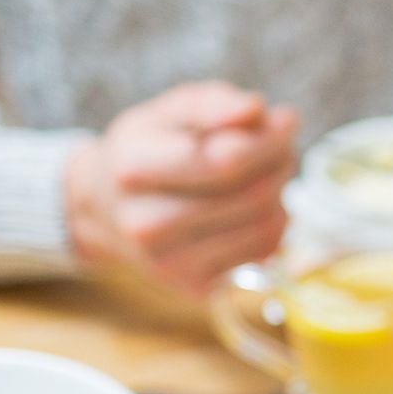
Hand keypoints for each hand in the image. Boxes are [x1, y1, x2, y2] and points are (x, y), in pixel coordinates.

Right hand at [64, 82, 299, 294]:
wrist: (106, 210)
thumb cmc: (150, 150)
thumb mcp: (173, 111)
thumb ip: (215, 104)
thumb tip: (256, 110)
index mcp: (133, 169)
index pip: (227, 160)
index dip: (270, 139)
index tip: (286, 120)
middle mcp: (146, 224)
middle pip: (255, 194)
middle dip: (281, 163)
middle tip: (280, 147)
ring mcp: (169, 264)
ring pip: (266, 226)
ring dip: (281, 195)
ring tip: (265, 175)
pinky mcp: (194, 289)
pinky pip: (264, 252)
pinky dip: (272, 226)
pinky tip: (251, 209)